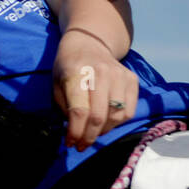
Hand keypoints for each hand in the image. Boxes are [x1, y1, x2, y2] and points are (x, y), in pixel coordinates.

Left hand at [52, 28, 139, 150]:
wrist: (89, 43)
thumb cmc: (68, 67)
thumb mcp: (56, 83)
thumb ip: (63, 108)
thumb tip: (74, 133)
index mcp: (76, 73)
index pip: (80, 111)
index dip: (75, 132)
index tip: (70, 143)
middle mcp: (100, 73)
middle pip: (99, 117)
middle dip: (89, 137)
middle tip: (81, 145)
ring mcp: (119, 75)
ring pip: (116, 116)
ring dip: (103, 131)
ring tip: (92, 133)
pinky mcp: (132, 79)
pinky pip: (129, 111)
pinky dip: (117, 122)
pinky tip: (106, 122)